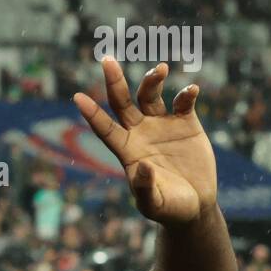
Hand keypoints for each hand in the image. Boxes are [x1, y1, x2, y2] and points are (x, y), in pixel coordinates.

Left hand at [73, 58, 217, 224]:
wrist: (194, 207)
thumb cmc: (169, 209)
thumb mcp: (154, 204)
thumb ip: (144, 187)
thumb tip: (141, 166)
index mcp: (127, 150)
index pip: (105, 128)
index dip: (91, 114)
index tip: (76, 97)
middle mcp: (140, 132)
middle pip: (123, 102)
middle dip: (114, 82)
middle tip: (107, 61)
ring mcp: (162, 124)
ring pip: (151, 95)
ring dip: (152, 80)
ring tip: (161, 70)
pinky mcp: (186, 122)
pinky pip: (183, 101)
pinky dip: (186, 93)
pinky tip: (191, 92)